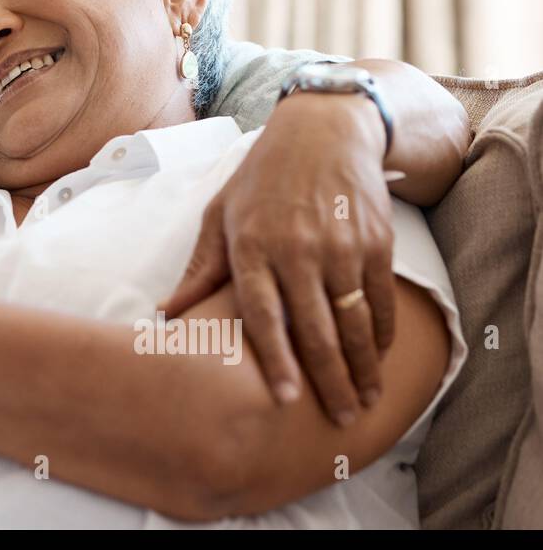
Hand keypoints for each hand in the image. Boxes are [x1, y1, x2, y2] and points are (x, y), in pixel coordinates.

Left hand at [160, 93, 395, 426]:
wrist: (323, 130)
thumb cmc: (262, 178)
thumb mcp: (221, 213)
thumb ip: (201, 269)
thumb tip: (166, 314)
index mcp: (252, 245)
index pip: (262, 316)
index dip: (276, 361)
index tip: (285, 399)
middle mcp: (297, 248)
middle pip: (315, 328)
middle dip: (329, 381)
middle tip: (338, 419)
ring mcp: (340, 244)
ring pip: (354, 321)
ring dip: (363, 367)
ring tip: (365, 400)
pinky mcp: (375, 240)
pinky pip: (380, 299)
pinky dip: (383, 332)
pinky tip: (380, 357)